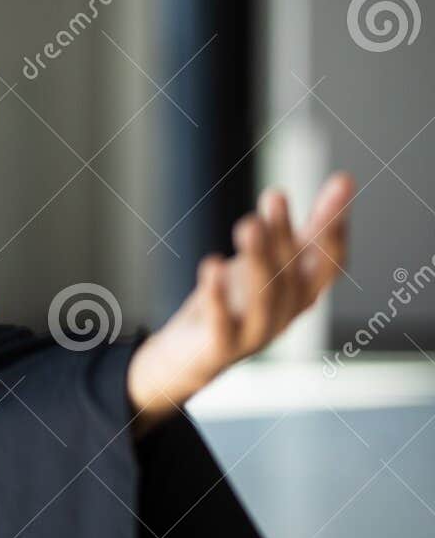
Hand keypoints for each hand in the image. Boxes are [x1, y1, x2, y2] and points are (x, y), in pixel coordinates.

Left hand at [127, 171, 354, 428]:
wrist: (192, 355)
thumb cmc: (239, 302)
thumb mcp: (273, 262)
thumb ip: (305, 230)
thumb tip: (344, 182)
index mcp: (302, 292)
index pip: (330, 260)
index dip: (335, 225)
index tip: (340, 183)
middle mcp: (286, 313)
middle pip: (292, 273)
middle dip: (284, 234)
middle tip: (275, 195)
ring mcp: (257, 332)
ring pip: (265, 297)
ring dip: (259, 259)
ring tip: (249, 224)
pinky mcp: (221, 346)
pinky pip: (222, 322)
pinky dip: (218, 295)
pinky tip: (212, 265)